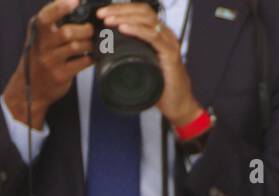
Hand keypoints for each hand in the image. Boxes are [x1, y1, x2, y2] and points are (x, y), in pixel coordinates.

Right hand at [1, 0, 94, 130]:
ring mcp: (50, 63)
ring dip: (90, 43)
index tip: (75, 1)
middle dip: (85, 30)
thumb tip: (76, 3)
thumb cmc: (39, 60)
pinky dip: (92, 57)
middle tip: (90, 31)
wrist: (29, 92)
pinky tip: (91, 56)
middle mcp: (41, 48)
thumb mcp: (40, 40)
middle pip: (67, 32)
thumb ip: (53, 23)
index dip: (60, 7)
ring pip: (77, 46)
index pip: (45, 17)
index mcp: (37, 34)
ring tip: (91, 45)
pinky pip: (83, 62)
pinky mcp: (60, 76)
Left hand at [97, 3, 201, 125]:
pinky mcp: (170, 53)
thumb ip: (126, 58)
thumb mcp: (137, 68)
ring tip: (109, 19)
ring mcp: (168, 42)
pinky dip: (138, 30)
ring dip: (125, 17)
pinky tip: (124, 28)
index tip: (103, 13)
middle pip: (143, 12)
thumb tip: (103, 56)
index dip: (121, 10)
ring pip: (148, 20)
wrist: (177, 102)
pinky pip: (154, 37)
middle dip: (120, 10)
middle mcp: (164, 35)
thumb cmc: (159, 86)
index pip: (140, 13)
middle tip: (102, 14)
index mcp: (157, 36)